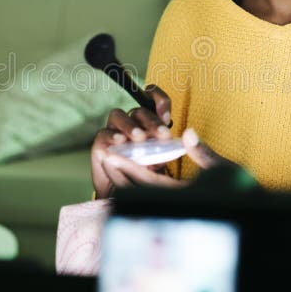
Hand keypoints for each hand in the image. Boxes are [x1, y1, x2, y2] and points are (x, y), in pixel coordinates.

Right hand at [90, 84, 175, 198]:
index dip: (159, 100)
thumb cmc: (150, 173)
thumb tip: (189, 136)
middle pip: (138, 110)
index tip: (167, 117)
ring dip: (130, 125)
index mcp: (148, 121)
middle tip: (161, 136)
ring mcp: (114, 131)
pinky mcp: (101, 144)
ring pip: (117, 114)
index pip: (152, 98)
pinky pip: (103, 134)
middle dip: (151, 121)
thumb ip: (176, 147)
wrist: (128, 193)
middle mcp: (131, 122)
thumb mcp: (166, 159)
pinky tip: (121, 142)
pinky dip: (112, 136)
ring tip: (140, 138)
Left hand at [100, 127, 234, 193]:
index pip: (146, 181)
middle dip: (119, 171)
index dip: (126, 166)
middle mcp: (174, 202)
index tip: (109, 154)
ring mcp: (175, 203)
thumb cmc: (239, 186)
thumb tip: (188, 133)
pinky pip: (152, 190)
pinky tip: (134, 166)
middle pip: (137, 188)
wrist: (248, 202)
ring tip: (114, 158)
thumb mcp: (221, 168)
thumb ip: (201, 152)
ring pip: (142, 190)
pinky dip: (140, 178)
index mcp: (181, 195)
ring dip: (126, 174)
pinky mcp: (178, 200)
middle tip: (104, 153)